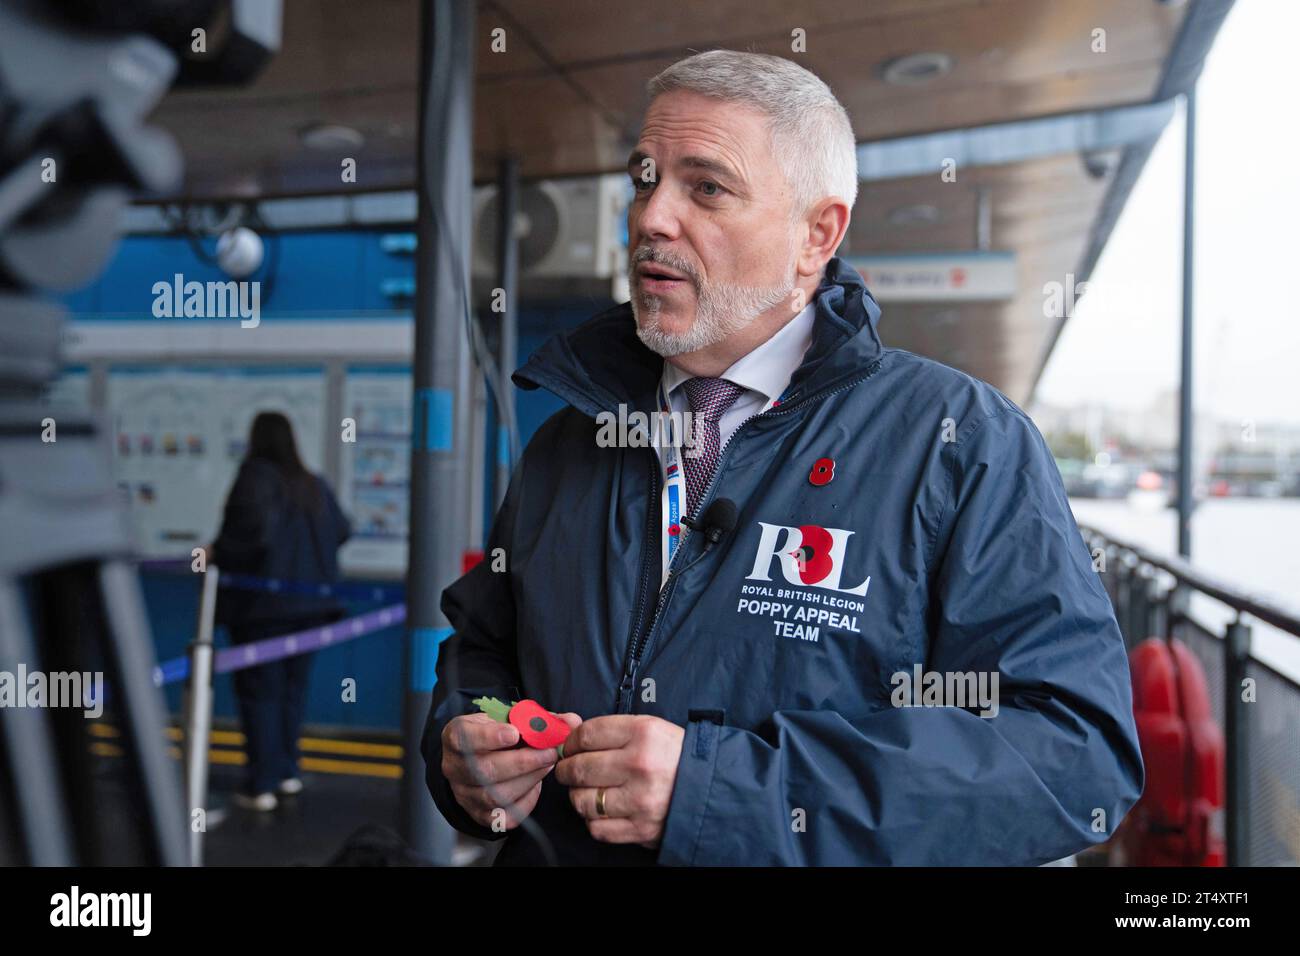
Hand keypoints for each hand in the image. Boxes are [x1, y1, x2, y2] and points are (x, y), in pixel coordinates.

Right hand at [442, 711, 581, 829]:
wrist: (480, 756)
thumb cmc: (496, 733)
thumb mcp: (509, 718)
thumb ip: (539, 719)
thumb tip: (571, 722)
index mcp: (455, 737)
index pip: (464, 738)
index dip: (489, 737)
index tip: (514, 733)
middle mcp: (454, 768)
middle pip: (485, 771)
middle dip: (522, 762)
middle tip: (549, 753)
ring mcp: (465, 795)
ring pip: (495, 796)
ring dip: (528, 780)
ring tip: (546, 765)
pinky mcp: (480, 815)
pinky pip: (504, 817)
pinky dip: (526, 802)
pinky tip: (535, 785)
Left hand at [554, 715, 683, 848]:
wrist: (711, 788)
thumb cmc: (675, 757)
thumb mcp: (652, 729)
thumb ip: (612, 731)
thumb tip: (570, 736)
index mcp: (643, 734)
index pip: (587, 735)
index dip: (570, 742)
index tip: (569, 747)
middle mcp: (640, 765)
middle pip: (579, 768)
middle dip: (566, 770)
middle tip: (568, 770)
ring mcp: (640, 800)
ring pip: (583, 801)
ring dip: (579, 796)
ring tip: (588, 790)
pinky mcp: (640, 828)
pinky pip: (597, 827)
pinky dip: (594, 820)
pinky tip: (604, 810)